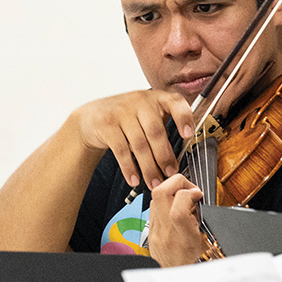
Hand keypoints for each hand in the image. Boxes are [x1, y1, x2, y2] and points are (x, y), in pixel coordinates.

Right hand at [71, 89, 194, 189]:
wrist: (92, 116)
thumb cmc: (128, 119)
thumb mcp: (148, 117)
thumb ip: (164, 131)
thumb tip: (177, 161)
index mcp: (158, 98)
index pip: (176, 103)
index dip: (184, 118)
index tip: (188, 135)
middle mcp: (140, 101)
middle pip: (156, 132)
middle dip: (164, 157)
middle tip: (171, 175)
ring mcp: (121, 111)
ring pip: (139, 144)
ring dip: (148, 168)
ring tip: (154, 183)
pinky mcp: (106, 124)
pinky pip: (121, 150)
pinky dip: (129, 168)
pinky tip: (134, 179)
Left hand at [148, 174, 207, 266]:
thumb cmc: (195, 267)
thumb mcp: (210, 246)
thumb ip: (207, 223)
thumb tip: (202, 202)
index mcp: (184, 239)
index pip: (178, 207)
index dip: (189, 193)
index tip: (199, 194)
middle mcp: (166, 234)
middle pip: (160, 193)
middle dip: (177, 182)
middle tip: (190, 189)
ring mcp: (155, 232)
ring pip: (154, 197)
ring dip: (171, 190)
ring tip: (185, 198)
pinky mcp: (151, 232)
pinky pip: (154, 208)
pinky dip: (167, 202)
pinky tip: (177, 208)